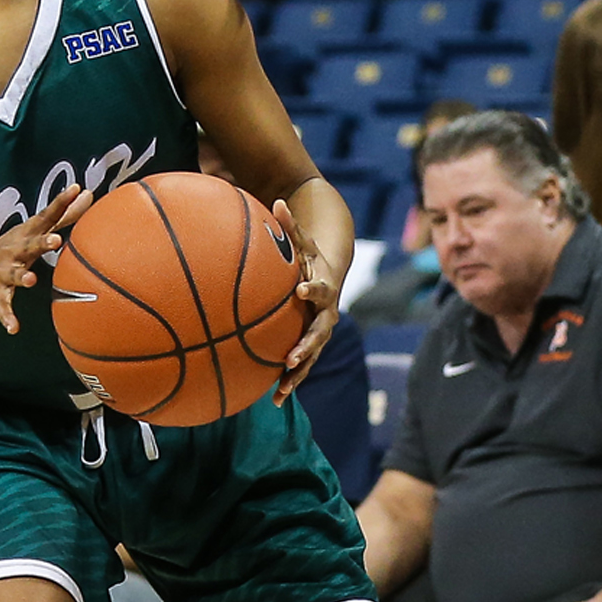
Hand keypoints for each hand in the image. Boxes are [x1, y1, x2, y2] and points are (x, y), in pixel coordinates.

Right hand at [0, 185, 93, 334]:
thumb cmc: (13, 249)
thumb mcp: (34, 231)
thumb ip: (63, 215)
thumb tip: (88, 193)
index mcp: (25, 235)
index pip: (45, 217)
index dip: (60, 203)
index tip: (76, 189)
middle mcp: (13, 251)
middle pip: (28, 245)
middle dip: (41, 242)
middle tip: (55, 240)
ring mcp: (2, 274)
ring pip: (13, 276)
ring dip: (22, 277)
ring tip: (31, 280)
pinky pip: (3, 307)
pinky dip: (8, 318)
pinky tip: (14, 328)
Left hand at [271, 198, 340, 404]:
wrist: (329, 277)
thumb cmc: (310, 258)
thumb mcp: (302, 242)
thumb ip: (290, 226)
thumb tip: (276, 201)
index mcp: (324, 289)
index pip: (321, 288)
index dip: (313, 288)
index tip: (301, 289)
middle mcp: (326, 315)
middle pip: (319, 333)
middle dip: (306, 346)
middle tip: (290, 359)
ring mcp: (320, 333)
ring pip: (312, 356)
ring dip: (298, 374)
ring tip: (280, 390)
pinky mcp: (311, 347)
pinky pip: (302, 367)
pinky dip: (290, 382)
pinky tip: (273, 401)